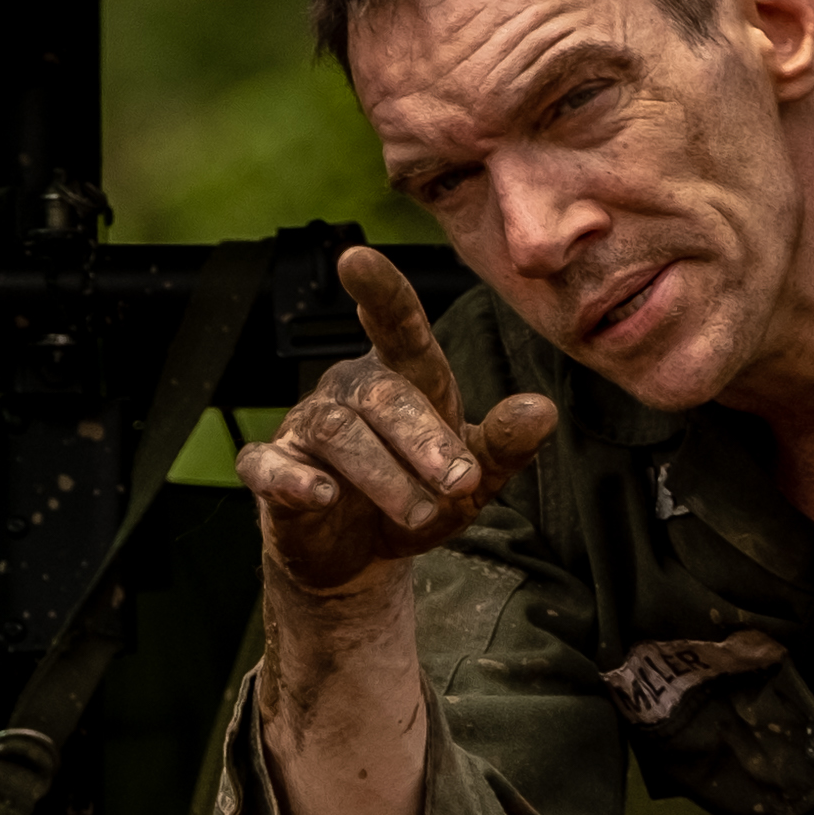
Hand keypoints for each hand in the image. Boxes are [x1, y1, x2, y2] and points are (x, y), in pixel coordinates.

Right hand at [240, 242, 561, 602]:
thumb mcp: (472, 480)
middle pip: (380, 393)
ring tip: (421, 515)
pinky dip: (294, 480)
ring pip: (337, 433)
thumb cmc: (415, 498)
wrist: (357, 557)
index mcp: (399, 377)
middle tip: (459, 481)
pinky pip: (272, 466)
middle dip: (422, 437)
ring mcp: (304, 429)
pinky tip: (322, 495)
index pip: (396, 328)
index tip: (357, 258)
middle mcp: (347, 390)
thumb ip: (503, 445)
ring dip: (384, 476)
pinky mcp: (272, 474)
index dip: (380, 292)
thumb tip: (541, 410)